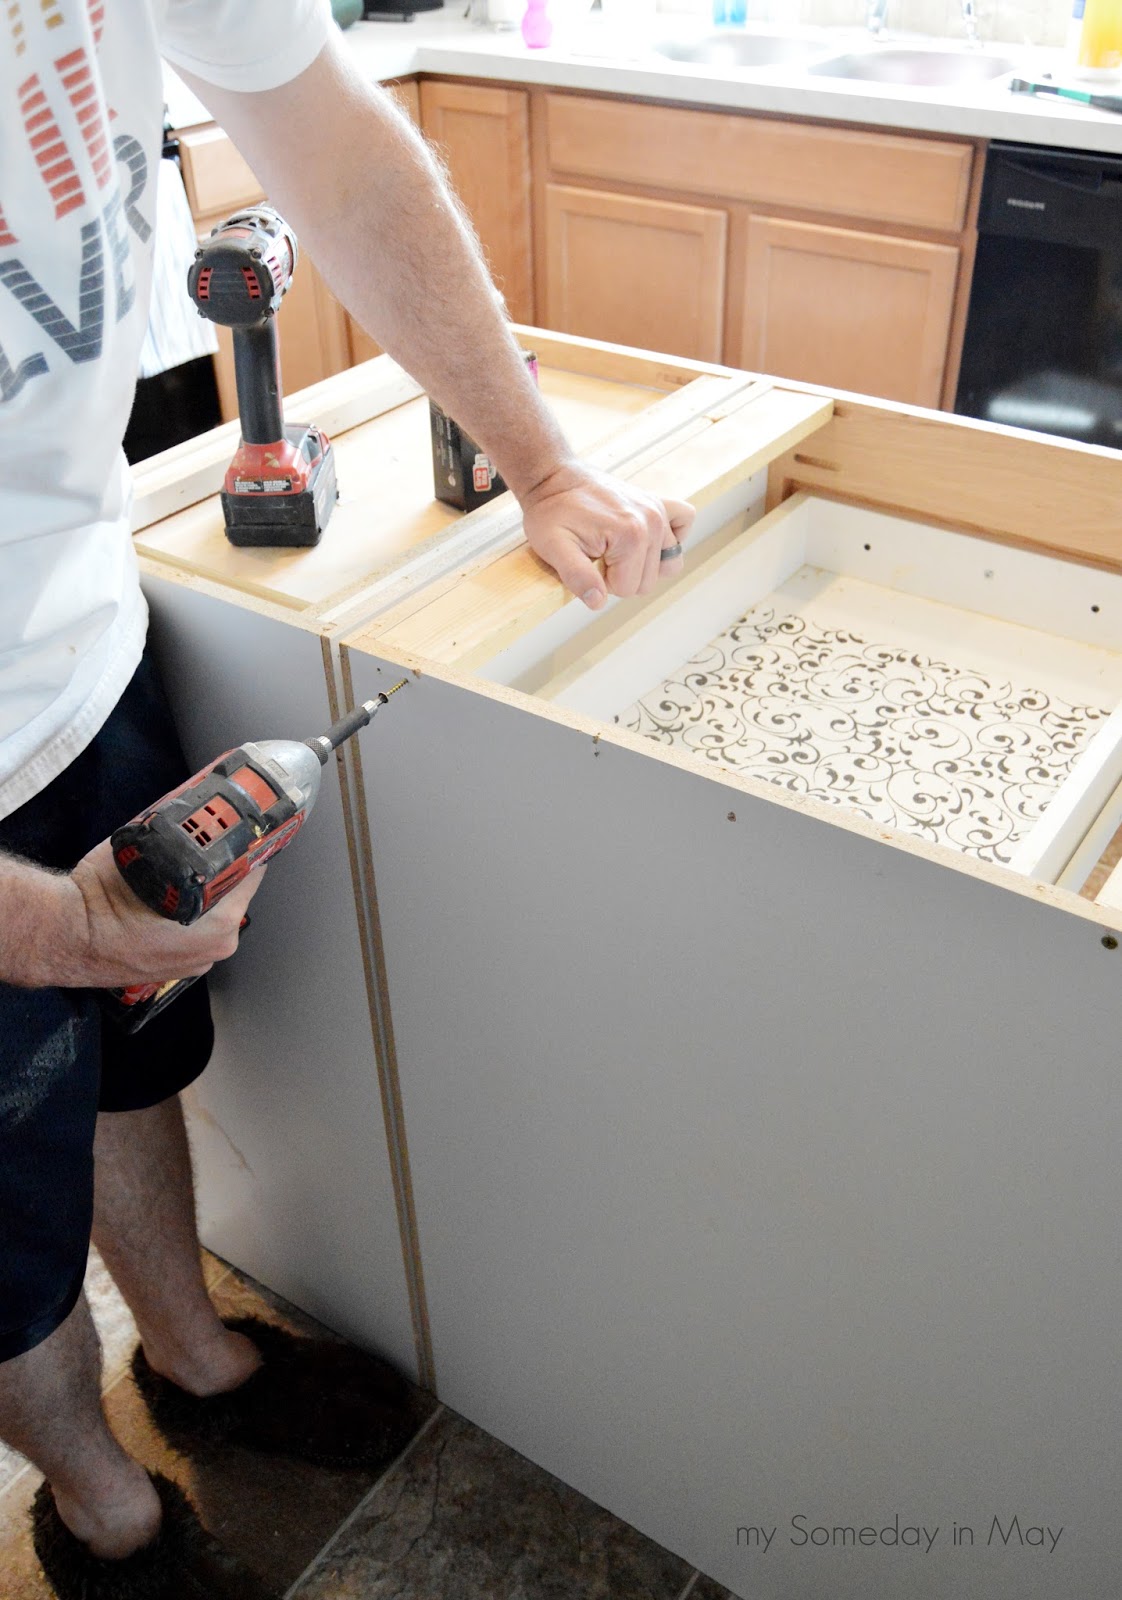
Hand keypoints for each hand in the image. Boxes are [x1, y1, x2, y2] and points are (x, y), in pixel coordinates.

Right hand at [36, 840, 264, 989]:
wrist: (66, 935)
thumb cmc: (103, 897)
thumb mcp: (148, 851)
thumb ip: (179, 838)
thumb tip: (192, 816)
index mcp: (220, 922)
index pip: (252, 874)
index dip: (244, 851)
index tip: (239, 834)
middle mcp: (216, 947)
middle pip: (233, 896)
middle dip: (222, 874)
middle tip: (204, 850)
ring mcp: (196, 963)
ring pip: (213, 917)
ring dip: (204, 898)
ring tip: (180, 876)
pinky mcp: (174, 971)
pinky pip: (191, 935)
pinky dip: (186, 919)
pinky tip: (166, 904)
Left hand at [520, 462, 694, 610]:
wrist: (554, 477)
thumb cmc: (551, 512)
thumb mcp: (554, 547)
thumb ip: (577, 577)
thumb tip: (598, 602)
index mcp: (631, 536)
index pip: (627, 589)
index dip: (603, 583)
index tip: (588, 561)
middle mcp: (652, 522)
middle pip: (647, 582)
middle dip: (621, 576)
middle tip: (598, 553)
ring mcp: (658, 510)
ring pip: (667, 564)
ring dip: (642, 563)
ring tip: (616, 547)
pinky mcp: (659, 502)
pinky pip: (685, 522)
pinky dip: (670, 536)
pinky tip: (645, 538)